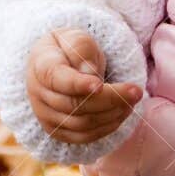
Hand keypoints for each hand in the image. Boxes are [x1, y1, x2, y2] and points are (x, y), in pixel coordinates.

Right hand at [26, 28, 141, 146]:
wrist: (58, 64)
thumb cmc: (69, 48)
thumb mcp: (76, 38)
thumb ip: (82, 51)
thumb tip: (90, 75)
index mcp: (41, 66)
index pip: (57, 79)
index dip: (78, 84)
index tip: (100, 85)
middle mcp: (38, 94)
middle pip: (75, 105)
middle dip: (110, 99)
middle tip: (136, 91)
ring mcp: (46, 115)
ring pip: (81, 123)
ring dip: (112, 114)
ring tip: (132, 100)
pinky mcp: (58, 131)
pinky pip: (84, 137)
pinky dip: (106, 128)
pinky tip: (121, 113)